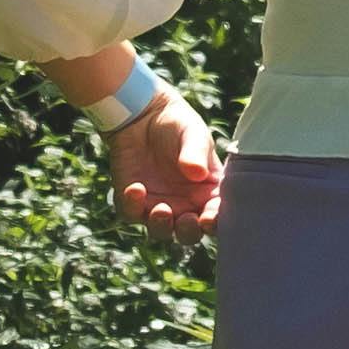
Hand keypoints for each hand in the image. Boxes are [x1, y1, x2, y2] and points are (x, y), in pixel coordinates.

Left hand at [109, 87, 222, 239]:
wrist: (142, 115)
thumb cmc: (177, 124)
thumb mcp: (193, 134)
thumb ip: (196, 153)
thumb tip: (197, 174)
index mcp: (207, 192)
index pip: (215, 215)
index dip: (215, 222)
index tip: (209, 217)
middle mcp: (185, 204)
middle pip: (189, 233)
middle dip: (189, 231)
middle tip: (187, 218)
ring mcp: (158, 205)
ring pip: (161, 231)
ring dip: (162, 226)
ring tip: (161, 209)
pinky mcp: (133, 201)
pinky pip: (132, 214)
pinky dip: (133, 206)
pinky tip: (135, 188)